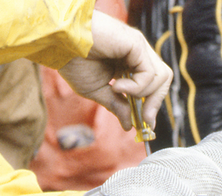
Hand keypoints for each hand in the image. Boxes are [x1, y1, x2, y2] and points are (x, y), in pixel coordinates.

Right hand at [58, 11, 171, 130]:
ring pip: (161, 76)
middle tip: (144, 119)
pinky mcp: (136, 43)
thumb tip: (129, 125)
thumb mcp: (97, 91)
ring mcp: (138, 47)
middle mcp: (137, 53)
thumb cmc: (72, 61)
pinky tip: (117, 85)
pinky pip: (149, 73)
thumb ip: (116, 105)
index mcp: (128, 61)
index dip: (152, 103)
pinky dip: (136, 87)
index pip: (152, 83)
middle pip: (162, 79)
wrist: (59, 44)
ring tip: (118, 92)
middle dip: (155, 102)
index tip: (145, 123)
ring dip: (144, 94)